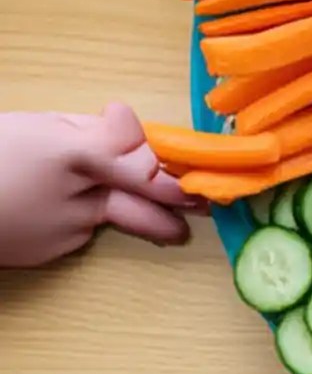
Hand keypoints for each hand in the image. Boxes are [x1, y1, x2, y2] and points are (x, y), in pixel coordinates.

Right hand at [0, 103, 197, 267]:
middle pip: (146, 200)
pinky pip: (83, 231)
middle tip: (211, 204)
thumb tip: (129, 122)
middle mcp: (79, 195)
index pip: (142, 160)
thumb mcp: (38, 127)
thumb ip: (90, 130)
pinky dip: (85, 219)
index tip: (197, 164)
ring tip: (181, 223)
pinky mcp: (53, 251)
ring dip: (148, 217)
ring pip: (118, 216)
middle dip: (182, 201)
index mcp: (75, 153)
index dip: (173, 163)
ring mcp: (68, 228)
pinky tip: (62, 208)